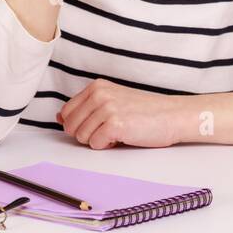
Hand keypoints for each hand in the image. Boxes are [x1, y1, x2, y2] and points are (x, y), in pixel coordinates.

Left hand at [57, 79, 192, 148]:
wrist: (172, 115)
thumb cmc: (145, 111)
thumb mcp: (112, 101)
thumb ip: (86, 108)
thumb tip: (60, 118)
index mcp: (97, 87)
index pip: (66, 112)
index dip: (79, 125)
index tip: (98, 124)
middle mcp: (99, 94)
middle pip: (71, 126)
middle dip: (87, 134)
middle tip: (109, 129)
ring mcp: (107, 108)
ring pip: (82, 138)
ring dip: (99, 140)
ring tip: (119, 132)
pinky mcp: (115, 124)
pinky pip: (96, 145)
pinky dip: (109, 146)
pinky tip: (124, 136)